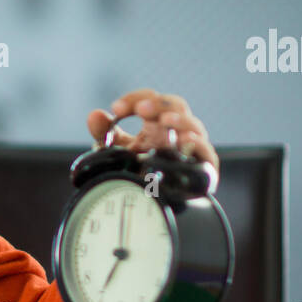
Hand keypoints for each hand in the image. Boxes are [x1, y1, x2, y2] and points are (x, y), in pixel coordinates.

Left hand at [86, 88, 218, 176]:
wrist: (154, 201)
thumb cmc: (140, 170)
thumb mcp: (118, 149)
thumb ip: (104, 133)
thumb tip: (94, 115)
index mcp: (157, 121)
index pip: (150, 99)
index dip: (135, 99)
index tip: (116, 109)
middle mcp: (177, 130)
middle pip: (176, 106)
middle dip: (160, 104)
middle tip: (141, 109)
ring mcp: (191, 147)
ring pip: (194, 126)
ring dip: (181, 120)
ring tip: (165, 120)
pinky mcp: (203, 168)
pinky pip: (207, 153)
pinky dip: (197, 144)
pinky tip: (184, 141)